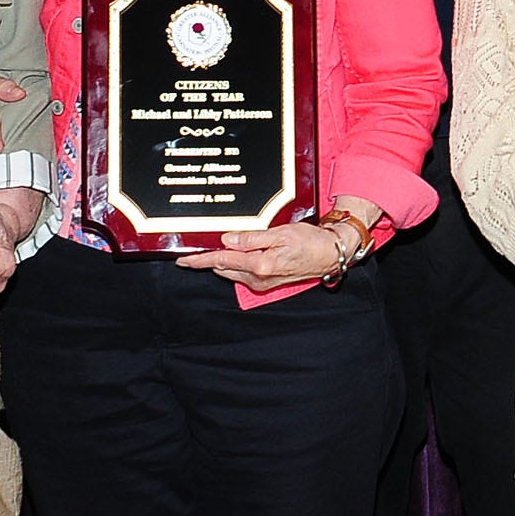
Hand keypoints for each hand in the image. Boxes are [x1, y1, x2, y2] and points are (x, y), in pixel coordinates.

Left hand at [178, 221, 346, 293]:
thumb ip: (252, 238)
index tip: (184, 259)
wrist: (330, 255)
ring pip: (232, 271)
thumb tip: (227, 240)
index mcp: (260, 265)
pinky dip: (234, 264)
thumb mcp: (280, 233)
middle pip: (223, 268)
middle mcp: (258, 278)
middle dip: (208, 259)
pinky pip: (242, 273)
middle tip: (194, 249)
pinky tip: (233, 254)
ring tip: (210, 249)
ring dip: (221, 261)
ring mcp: (262, 282)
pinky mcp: (267, 282)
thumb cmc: (310, 241)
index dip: (201, 259)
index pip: (223, 261)